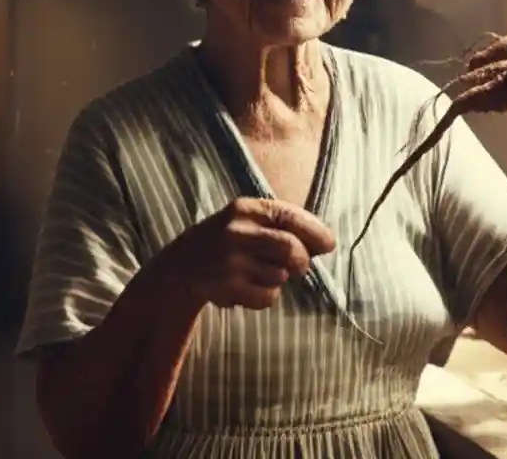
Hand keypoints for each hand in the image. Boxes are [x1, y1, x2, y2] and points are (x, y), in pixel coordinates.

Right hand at [157, 197, 335, 309]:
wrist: (178, 269)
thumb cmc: (225, 242)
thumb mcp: (246, 221)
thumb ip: (281, 226)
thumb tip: (326, 243)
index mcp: (245, 209)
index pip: (290, 216)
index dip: (315, 231)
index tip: (329, 244)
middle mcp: (236, 232)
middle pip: (291, 249)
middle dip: (302, 261)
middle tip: (300, 267)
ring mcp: (230, 261)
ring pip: (280, 276)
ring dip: (277, 280)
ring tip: (255, 274)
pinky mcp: (226, 287)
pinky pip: (267, 297)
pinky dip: (264, 297)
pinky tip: (245, 288)